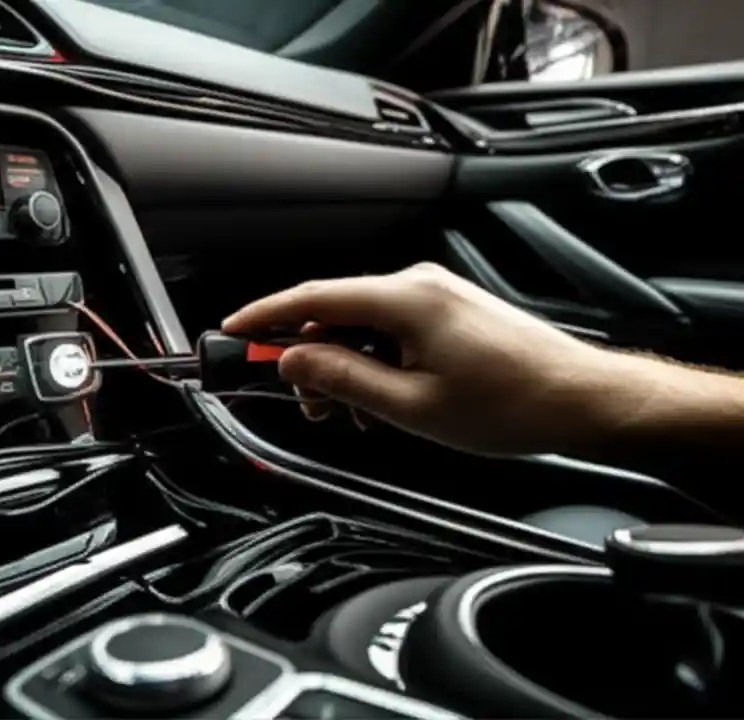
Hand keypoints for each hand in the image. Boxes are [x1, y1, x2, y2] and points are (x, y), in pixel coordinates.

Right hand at [221, 263, 622, 455]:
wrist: (580, 400)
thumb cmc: (512, 403)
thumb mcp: (411, 404)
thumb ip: (342, 379)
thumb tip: (292, 362)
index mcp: (406, 299)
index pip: (312, 298)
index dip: (264, 317)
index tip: (233, 333)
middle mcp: (418, 285)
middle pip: (334, 313)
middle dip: (309, 359)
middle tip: (306, 404)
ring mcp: (435, 296)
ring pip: (361, 326)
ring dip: (343, 367)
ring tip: (350, 412)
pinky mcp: (447, 311)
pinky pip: (389, 330)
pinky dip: (372, 361)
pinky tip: (379, 399)